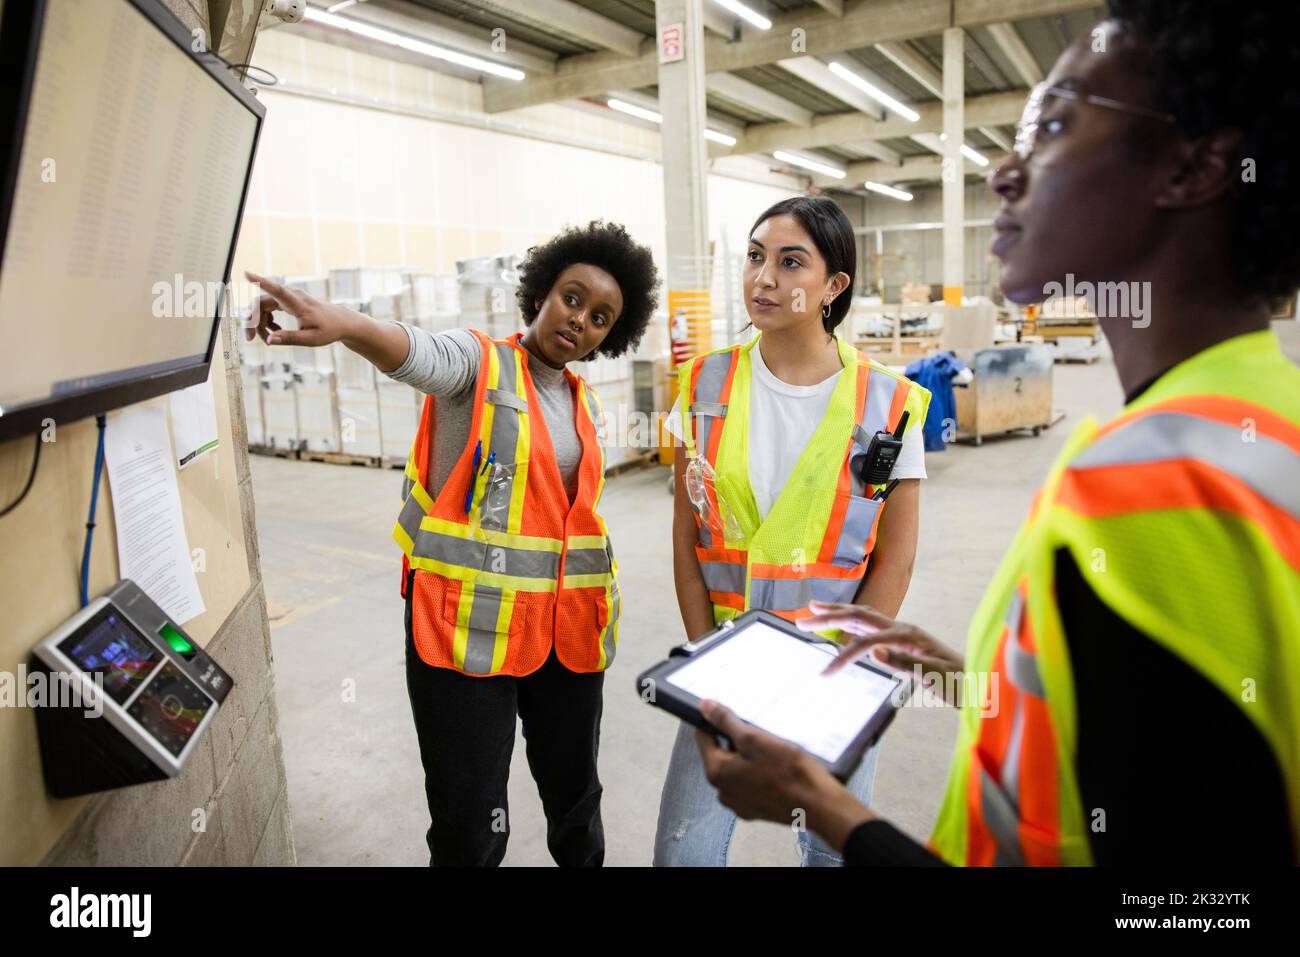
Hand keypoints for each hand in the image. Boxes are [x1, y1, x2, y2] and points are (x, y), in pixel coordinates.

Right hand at [244, 271, 363, 347]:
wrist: (340, 322)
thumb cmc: (328, 330)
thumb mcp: (311, 339)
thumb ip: (290, 338)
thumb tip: (270, 340)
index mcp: (297, 303)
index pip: (277, 290)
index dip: (261, 282)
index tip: (246, 274)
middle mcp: (290, 295)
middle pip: (260, 303)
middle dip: (251, 320)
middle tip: (249, 339)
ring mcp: (288, 297)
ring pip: (262, 307)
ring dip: (259, 323)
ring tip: (268, 339)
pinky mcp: (287, 300)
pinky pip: (268, 308)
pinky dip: (267, 321)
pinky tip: (275, 331)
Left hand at [696, 700, 873, 850]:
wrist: (819, 806)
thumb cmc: (789, 771)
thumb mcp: (755, 739)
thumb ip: (726, 722)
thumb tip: (704, 708)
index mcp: (717, 772)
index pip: (703, 738)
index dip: (714, 721)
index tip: (730, 713)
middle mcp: (723, 791)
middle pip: (721, 754)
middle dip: (735, 740)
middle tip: (758, 730)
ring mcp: (739, 803)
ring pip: (737, 770)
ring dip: (748, 757)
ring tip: (771, 749)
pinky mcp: (756, 810)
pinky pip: (750, 784)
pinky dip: (758, 774)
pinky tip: (776, 768)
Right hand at [799, 600, 965, 704]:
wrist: (981, 685)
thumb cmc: (961, 684)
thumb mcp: (934, 677)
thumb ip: (904, 662)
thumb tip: (874, 650)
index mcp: (908, 636)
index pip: (866, 642)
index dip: (844, 656)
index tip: (825, 673)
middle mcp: (903, 628)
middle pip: (859, 615)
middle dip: (828, 617)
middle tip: (801, 619)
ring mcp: (903, 633)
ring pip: (863, 616)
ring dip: (837, 613)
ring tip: (813, 611)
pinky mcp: (904, 640)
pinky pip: (871, 626)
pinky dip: (851, 622)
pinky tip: (843, 627)